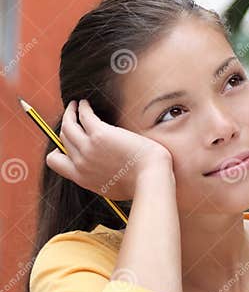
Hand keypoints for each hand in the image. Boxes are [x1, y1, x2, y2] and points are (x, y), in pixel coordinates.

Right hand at [46, 98, 172, 199]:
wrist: (150, 178)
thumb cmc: (139, 184)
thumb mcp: (111, 188)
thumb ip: (99, 179)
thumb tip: (100, 173)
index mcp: (81, 178)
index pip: (55, 161)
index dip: (58, 149)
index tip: (65, 142)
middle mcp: (80, 163)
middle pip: (63, 139)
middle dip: (66, 126)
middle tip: (71, 116)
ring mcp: (88, 149)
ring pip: (68, 125)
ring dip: (70, 112)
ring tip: (75, 105)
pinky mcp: (100, 135)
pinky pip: (84, 115)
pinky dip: (82, 107)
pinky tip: (85, 103)